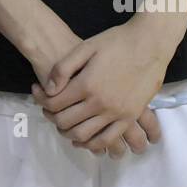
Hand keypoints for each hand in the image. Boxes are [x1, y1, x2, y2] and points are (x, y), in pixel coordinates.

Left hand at [32, 21, 169, 156]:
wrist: (149, 43)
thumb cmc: (116, 42)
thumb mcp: (85, 47)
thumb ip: (63, 68)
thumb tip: (47, 89)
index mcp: (86, 84)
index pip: (54, 104)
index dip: (40, 101)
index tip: (37, 93)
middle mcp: (99, 103)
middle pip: (65, 122)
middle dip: (51, 117)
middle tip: (48, 109)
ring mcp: (116, 113)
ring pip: (83, 135)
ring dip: (68, 133)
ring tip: (63, 123)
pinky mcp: (129, 117)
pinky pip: (107, 140)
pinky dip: (92, 144)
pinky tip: (84, 139)